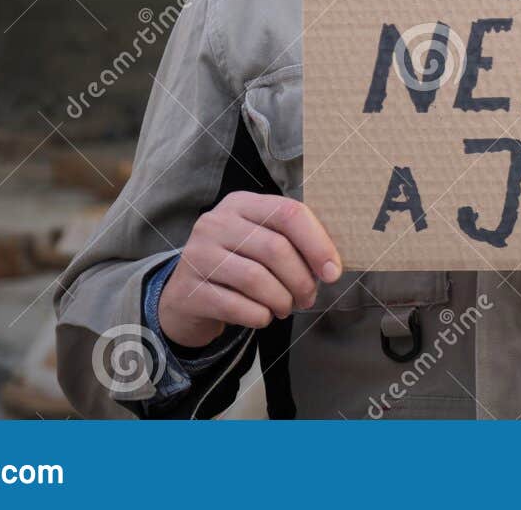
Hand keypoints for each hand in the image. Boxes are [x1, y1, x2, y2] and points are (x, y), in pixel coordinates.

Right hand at [158, 191, 341, 347]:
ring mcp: (197, 255)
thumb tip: (331, 265)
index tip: (333, 272)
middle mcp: (216, 223)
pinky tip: (263, 316)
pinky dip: (259, 316)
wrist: (186, 296)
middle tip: (308, 298)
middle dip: (301, 280)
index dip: (317, 244)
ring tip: (286, 308)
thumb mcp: (261, 241)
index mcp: (241, 204)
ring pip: (256, 279)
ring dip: (281, 300)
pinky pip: (235, 306)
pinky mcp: (189, 290)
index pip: (289, 213)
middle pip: (275, 248)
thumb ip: (293, 243)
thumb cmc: (238, 265)